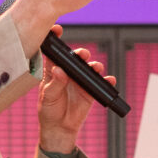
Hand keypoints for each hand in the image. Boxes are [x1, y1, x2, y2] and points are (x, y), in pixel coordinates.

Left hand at [36, 26, 110, 153]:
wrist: (60, 128)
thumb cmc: (48, 110)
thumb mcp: (48, 97)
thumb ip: (54, 83)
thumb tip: (59, 70)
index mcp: (53, 69)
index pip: (54, 51)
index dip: (55, 39)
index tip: (58, 30)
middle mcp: (68, 71)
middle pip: (76, 57)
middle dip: (81, 53)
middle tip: (82, 55)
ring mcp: (80, 80)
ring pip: (89, 67)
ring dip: (94, 65)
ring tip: (96, 67)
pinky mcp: (90, 90)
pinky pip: (100, 83)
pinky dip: (106, 81)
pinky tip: (109, 80)